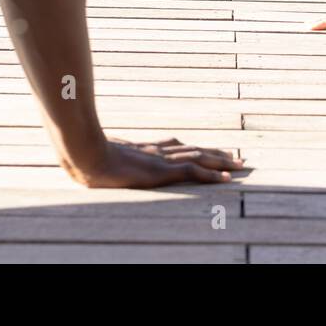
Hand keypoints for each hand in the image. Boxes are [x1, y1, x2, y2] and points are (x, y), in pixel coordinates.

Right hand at [60, 136, 244, 188]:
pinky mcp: (162, 170)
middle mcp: (158, 151)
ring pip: (200, 158)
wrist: (85, 153)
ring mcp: (161, 160)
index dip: (194, 149)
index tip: (208, 150)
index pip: (176, 147)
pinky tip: (227, 178)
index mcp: (145, 148)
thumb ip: (106, 155)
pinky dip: (212, 175)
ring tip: (240, 164)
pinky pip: (193, 171)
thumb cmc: (85, 154)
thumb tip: (93, 162)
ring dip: (221, 162)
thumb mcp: (98, 155)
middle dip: (216, 153)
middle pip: (194, 150)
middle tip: (237, 156)